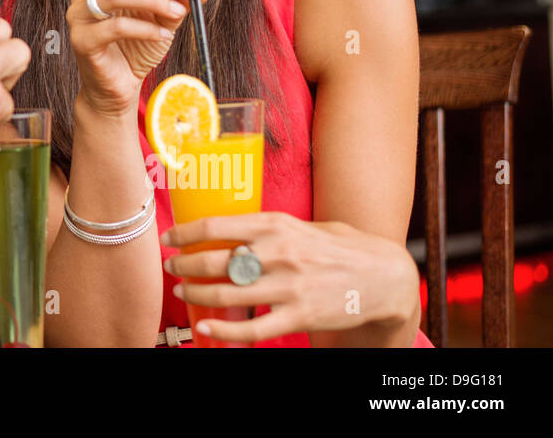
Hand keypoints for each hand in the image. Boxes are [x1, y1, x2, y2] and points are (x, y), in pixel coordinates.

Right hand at [67, 0, 213, 117]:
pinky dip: (144, 29)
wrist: (117, 86)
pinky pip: (115, 27)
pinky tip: (163, 35)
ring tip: (180, 11)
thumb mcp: (164, 20)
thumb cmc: (136, 47)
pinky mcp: (81, 39)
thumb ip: (178, 0)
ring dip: (155, 0)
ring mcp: (79, 13)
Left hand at [160, 212, 420, 344]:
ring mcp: (289, 286)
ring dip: (196, 294)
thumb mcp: (301, 224)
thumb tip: (224, 229)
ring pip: (227, 294)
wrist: (383, 276)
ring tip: (183, 292)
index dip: (185, 233)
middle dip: (184, 264)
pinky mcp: (300, 315)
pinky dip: (223, 330)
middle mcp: (279, 253)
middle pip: (215, 260)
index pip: (216, 225)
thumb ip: (267, 227)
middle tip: (172, 267)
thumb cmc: (337, 247)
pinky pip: (253, 328)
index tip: (169, 239)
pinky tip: (205, 327)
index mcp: (276, 224)